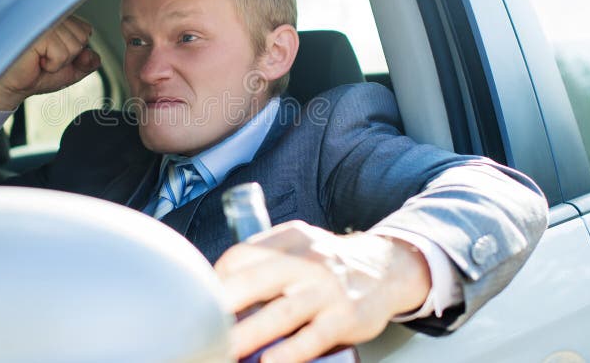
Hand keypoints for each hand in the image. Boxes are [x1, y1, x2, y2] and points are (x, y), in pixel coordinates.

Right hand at [0, 15, 100, 110]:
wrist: (7, 87)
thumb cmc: (30, 75)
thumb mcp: (67, 71)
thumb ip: (86, 62)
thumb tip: (94, 56)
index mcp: (54, 17)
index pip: (85, 29)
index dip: (74, 50)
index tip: (52, 54)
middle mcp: (48, 14)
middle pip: (82, 37)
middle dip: (67, 56)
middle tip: (43, 58)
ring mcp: (41, 20)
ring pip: (74, 45)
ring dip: (58, 61)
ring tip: (38, 59)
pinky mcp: (36, 31)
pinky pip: (63, 53)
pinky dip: (52, 65)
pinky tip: (35, 61)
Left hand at [214, 221, 430, 362]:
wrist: (386, 268)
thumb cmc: (328, 261)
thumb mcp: (299, 244)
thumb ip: (266, 257)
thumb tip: (219, 284)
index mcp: (290, 239)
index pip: (242, 254)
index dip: (218, 278)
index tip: (203, 301)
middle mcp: (308, 260)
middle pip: (255, 280)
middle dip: (223, 306)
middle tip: (202, 328)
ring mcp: (327, 289)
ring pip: (281, 313)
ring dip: (249, 335)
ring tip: (226, 351)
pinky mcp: (345, 317)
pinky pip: (313, 338)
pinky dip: (289, 353)